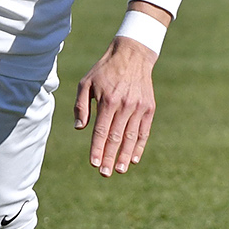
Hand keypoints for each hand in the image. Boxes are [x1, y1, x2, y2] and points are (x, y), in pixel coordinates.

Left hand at [74, 35, 158, 176]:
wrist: (133, 55)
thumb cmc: (104, 70)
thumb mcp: (86, 83)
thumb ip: (81, 106)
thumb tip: (79, 128)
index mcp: (108, 100)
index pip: (100, 130)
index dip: (96, 148)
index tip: (93, 163)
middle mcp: (125, 105)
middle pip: (116, 137)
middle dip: (109, 157)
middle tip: (104, 173)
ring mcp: (139, 107)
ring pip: (131, 137)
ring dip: (125, 156)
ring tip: (119, 170)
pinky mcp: (149, 108)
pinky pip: (144, 131)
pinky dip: (139, 146)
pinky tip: (134, 159)